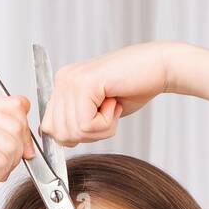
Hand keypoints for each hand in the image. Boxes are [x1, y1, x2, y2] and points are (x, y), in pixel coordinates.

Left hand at [38, 41, 181, 146]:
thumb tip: (61, 140)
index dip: (76, 136)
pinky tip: (114, 102)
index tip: (97, 119)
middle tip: (108, 114)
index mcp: (62, 86)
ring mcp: (72, 80)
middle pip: (60, 135)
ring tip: (112, 105)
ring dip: (100, 129)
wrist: (158, 68)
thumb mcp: (96, 112)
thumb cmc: (132, 89)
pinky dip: (106, 123)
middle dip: (89, 135)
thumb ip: (75, 122)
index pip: (49, 129)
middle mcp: (63, 80)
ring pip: (75, 132)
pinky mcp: (85, 83)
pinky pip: (87, 125)